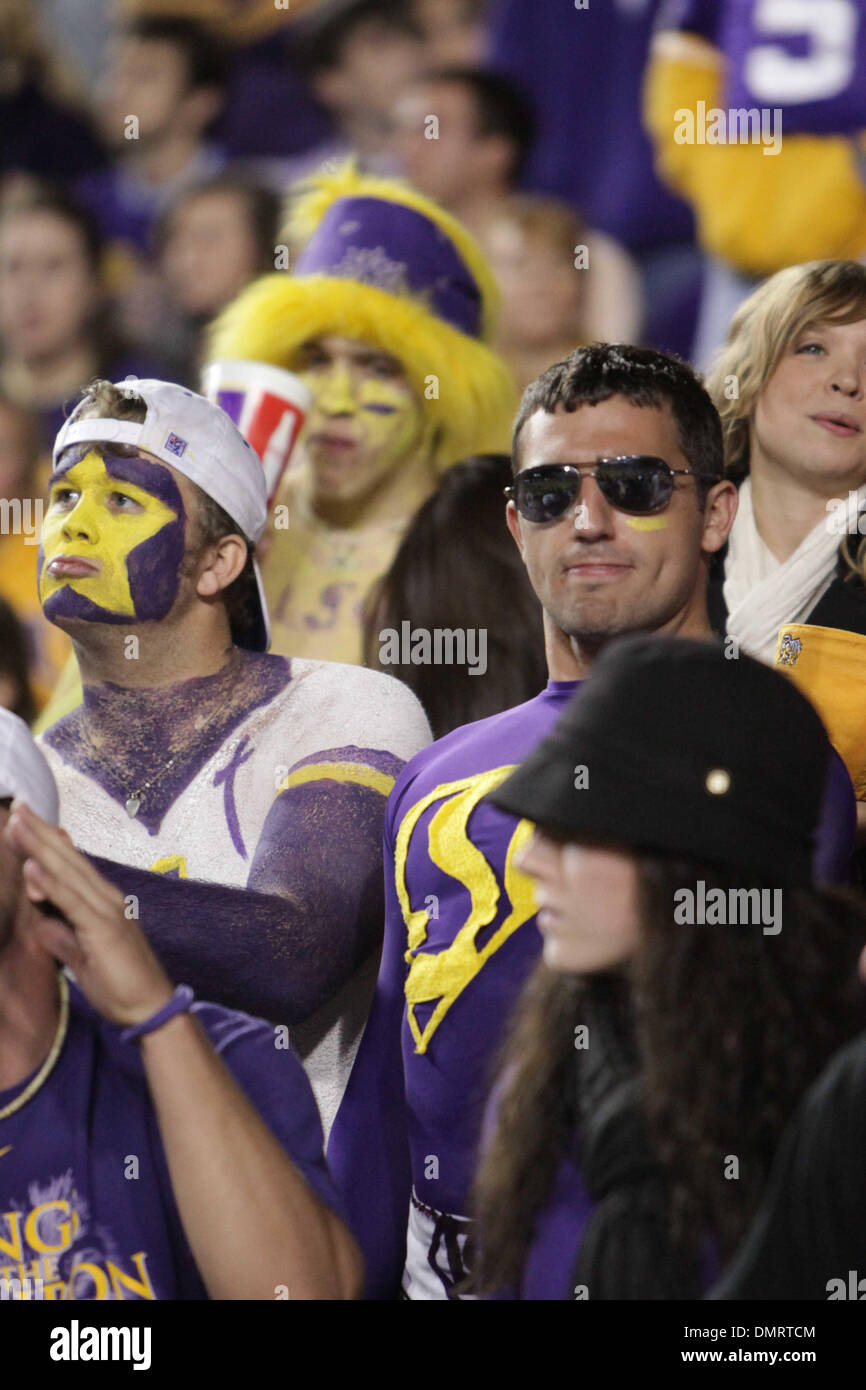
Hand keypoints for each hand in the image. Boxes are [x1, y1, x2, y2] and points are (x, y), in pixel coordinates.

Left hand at [4, 801, 173, 1027]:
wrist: (150, 1007)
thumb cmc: (119, 984)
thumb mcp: (81, 957)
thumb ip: (62, 935)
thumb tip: (43, 923)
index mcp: (101, 902)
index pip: (68, 865)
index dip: (45, 841)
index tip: (23, 820)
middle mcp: (105, 897)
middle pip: (66, 859)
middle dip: (38, 832)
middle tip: (16, 805)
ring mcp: (106, 910)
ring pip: (66, 872)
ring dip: (40, 847)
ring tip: (17, 823)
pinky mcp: (103, 928)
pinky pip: (71, 902)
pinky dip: (51, 883)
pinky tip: (33, 868)